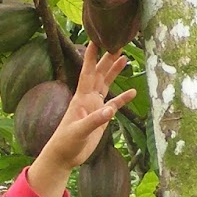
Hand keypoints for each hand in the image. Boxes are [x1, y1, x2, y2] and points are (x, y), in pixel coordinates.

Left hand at [27, 43, 136, 196]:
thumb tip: (111, 109)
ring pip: (106, 84)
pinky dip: (123, 98)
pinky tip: (133, 92)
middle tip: (116, 42)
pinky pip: (114, 104)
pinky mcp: (101, 117)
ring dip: (114, 72)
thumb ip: (95, 120)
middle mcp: (88, 98)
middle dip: (107, 58)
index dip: (91, 56)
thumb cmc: (66, 142)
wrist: (64, 156)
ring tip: (124, 58)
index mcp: (81, 97)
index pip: (87, 72)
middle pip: (99, 74)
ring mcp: (95, 107)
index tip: (96, 39)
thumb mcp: (79, 131)